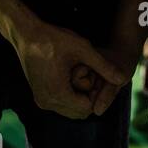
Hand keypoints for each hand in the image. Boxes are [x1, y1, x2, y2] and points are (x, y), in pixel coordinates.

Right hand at [13, 21, 128, 118]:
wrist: (26, 34)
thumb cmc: (54, 39)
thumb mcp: (83, 49)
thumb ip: (103, 66)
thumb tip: (122, 78)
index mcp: (58, 94)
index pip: (87, 108)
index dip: (96, 94)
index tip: (96, 76)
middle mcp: (47, 103)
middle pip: (78, 113)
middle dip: (88, 98)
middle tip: (91, 76)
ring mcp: (41, 101)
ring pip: (69, 110)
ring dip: (79, 98)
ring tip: (82, 75)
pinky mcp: (38, 96)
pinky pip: (60, 104)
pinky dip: (69, 96)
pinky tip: (72, 77)